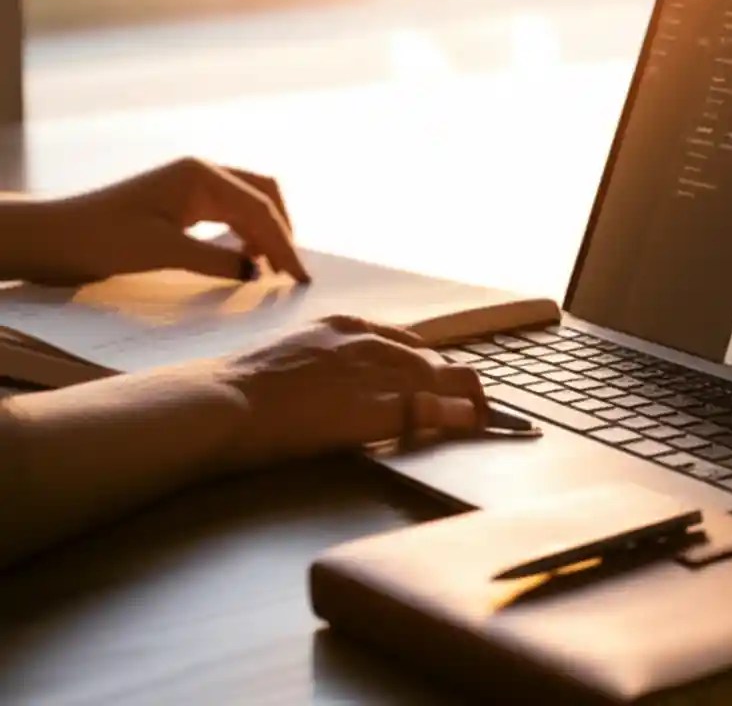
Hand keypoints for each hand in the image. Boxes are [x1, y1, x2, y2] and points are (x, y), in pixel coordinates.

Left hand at [11, 157, 309, 284]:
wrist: (53, 236)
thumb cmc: (102, 239)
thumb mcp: (163, 252)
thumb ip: (216, 260)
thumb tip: (257, 272)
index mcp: (201, 176)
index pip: (260, 208)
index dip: (285, 244)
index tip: (299, 278)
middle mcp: (201, 174)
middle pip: (264, 195)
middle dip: (282, 231)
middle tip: (291, 272)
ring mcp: (191, 186)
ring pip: (248, 204)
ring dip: (266, 233)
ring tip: (272, 270)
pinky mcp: (181, 203)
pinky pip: (228, 214)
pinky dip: (246, 235)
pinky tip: (246, 259)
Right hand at [215, 315, 488, 467]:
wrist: (224, 402)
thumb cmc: (240, 389)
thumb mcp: (287, 359)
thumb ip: (320, 365)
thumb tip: (329, 386)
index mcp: (344, 327)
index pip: (406, 342)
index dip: (429, 365)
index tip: (441, 380)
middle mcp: (369, 342)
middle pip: (434, 359)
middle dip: (457, 382)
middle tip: (475, 404)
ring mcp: (378, 372)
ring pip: (445, 379)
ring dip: (469, 399)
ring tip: (486, 417)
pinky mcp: (382, 406)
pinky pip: (438, 409)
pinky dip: (461, 417)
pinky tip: (474, 425)